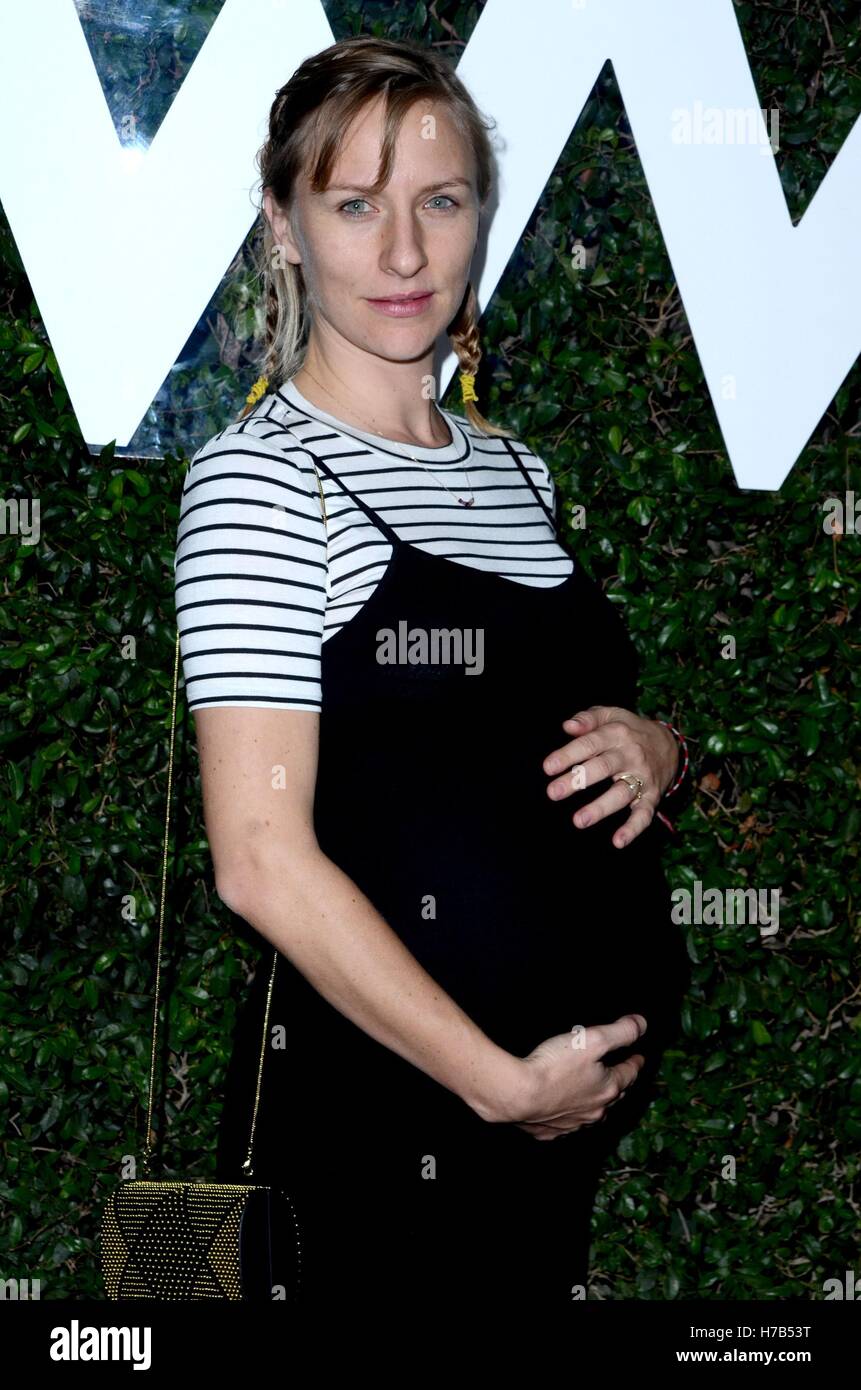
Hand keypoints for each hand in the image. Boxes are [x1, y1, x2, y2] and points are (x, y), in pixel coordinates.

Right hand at [500, 1014, 648, 1138]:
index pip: (628, 1074)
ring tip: (593, 1092)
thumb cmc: (554, 1065)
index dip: (635, 1063)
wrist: (517, 1093)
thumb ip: (621, 1031)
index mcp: (607, 1089)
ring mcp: (572, 1124)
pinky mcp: (549, 1131)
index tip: (638, 1058)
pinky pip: (563, 1125)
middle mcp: (594, 1111)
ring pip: (590, 1113)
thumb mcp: (593, 1039)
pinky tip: (562, 1112)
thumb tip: (642, 1024)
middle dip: (617, 1084)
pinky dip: (567, 1117)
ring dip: (594, 1102)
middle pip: (612, 1096)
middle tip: (619, 1074)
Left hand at [542, 705, 678, 847]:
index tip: (548, 767)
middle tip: (553, 793)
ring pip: (621, 793)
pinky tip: (618, 841)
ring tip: (578, 821)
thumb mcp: (611, 715)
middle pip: (602, 768)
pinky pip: (644, 815)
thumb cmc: (629, 730)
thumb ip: (588, 718)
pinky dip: (633, 829)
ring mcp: (642, 777)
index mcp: (616, 734)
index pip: (590, 743)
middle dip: (578, 780)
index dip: (568, 755)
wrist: (669, 745)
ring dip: (600, 808)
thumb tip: (567, 726)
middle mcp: (630, 755)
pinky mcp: (652, 797)